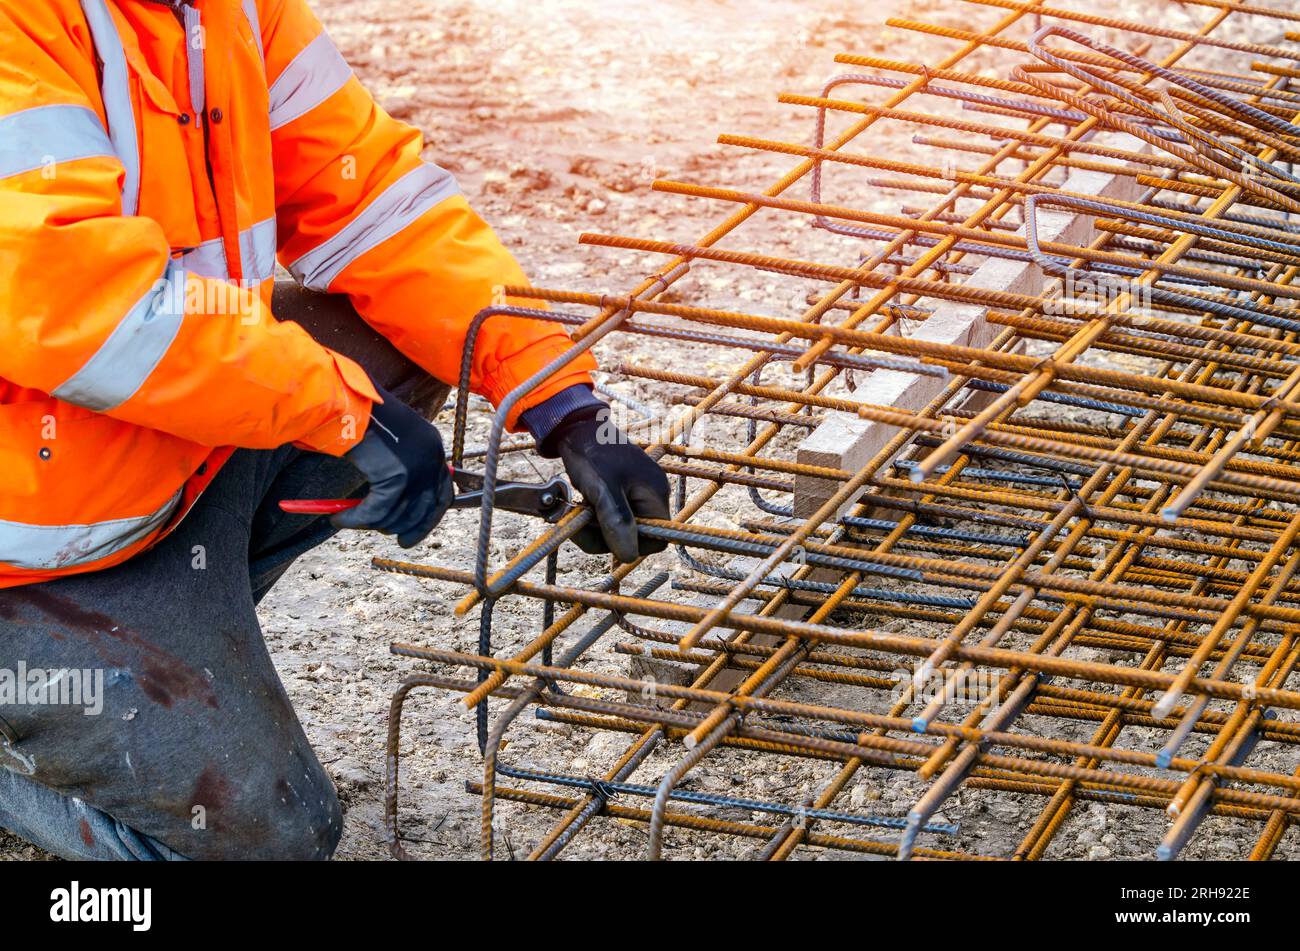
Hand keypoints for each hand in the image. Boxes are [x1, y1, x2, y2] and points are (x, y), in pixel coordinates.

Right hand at [333, 382, 452, 547]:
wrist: (345, 401)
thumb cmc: (360, 418)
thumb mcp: (393, 444)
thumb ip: (402, 471)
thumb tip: (399, 509)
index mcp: (433, 446)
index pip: (442, 494)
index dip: (428, 519)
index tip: (413, 535)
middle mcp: (431, 457)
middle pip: (425, 510)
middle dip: (406, 528)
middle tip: (391, 539)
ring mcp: (417, 467)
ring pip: (396, 515)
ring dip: (370, 524)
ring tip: (346, 519)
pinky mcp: (396, 476)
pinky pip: (374, 513)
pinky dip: (353, 520)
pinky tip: (337, 518)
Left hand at [546, 405, 669, 562]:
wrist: (577, 428)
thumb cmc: (592, 454)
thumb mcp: (602, 488)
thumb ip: (617, 521)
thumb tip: (629, 556)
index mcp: (655, 494)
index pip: (657, 540)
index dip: (630, 543)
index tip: (603, 532)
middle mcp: (651, 496)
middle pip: (635, 537)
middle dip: (606, 535)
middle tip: (581, 519)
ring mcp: (638, 494)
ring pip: (621, 529)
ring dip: (596, 527)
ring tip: (579, 509)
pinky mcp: (624, 492)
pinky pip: (613, 517)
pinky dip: (596, 517)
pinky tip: (584, 504)